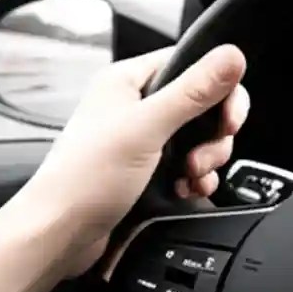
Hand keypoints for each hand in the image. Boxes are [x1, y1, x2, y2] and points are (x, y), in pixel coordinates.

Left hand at [17, 44, 249, 275]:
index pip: (191, 64)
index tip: (229, 119)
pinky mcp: (147, 169)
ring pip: (199, 138)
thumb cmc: (85, 179)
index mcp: (128, 81)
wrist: (61, 234)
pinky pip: (188, 165)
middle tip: (204, 155)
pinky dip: (195, 179)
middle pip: (202, 104)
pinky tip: (185, 190)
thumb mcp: (147, 128)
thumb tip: (231, 57)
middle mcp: (135, 106)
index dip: (219, 89)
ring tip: (189, 177)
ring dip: (206, 160)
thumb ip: (193, 92)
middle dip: (214, 134)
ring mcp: (141, 139)